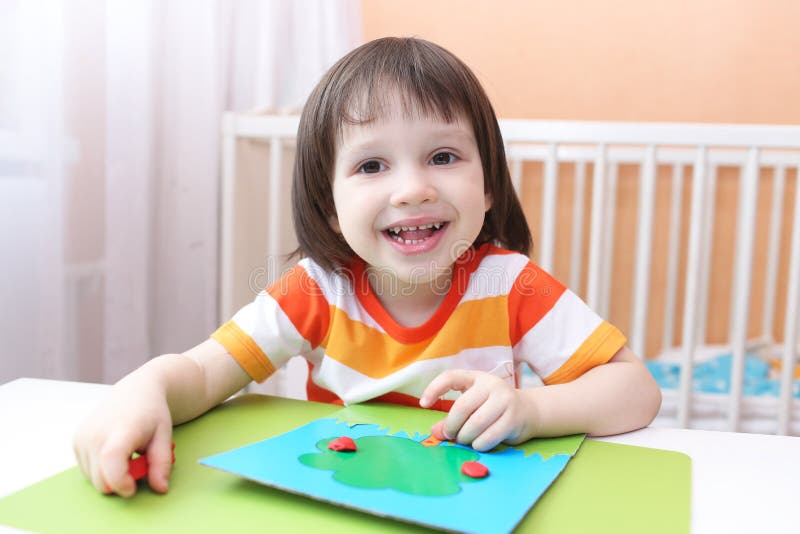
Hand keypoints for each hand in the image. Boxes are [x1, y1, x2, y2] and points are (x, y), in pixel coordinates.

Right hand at [73, 383, 173, 496]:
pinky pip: (87, 470)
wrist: (136, 392)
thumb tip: (160, 489)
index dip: (121, 482)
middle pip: (101, 480)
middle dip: (121, 482)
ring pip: (93, 479)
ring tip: (127, 454)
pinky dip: (101, 468)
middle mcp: (96, 434)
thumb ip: (161, 464)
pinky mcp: (76, 441)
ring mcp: (83, 437)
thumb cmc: (152, 414)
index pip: (111, 462)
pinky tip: (114, 451)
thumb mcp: (164, 436)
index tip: (133, 488)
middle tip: (138, 463)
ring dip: (111, 475)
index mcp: (121, 430)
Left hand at [419, 370, 535, 451]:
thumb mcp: (473, 407)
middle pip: (462, 407)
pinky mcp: (513, 418)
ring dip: (465, 438)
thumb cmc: (493, 409)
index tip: (423, 404)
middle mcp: (491, 385)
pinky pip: (488, 437)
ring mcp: (504, 400)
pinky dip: (479, 444)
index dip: (434, 389)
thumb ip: (453, 418)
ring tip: (465, 440)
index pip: (450, 377)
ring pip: (475, 424)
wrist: (528, 411)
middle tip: (450, 435)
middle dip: (452, 426)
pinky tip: (479, 444)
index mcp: (476, 377)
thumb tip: (435, 432)